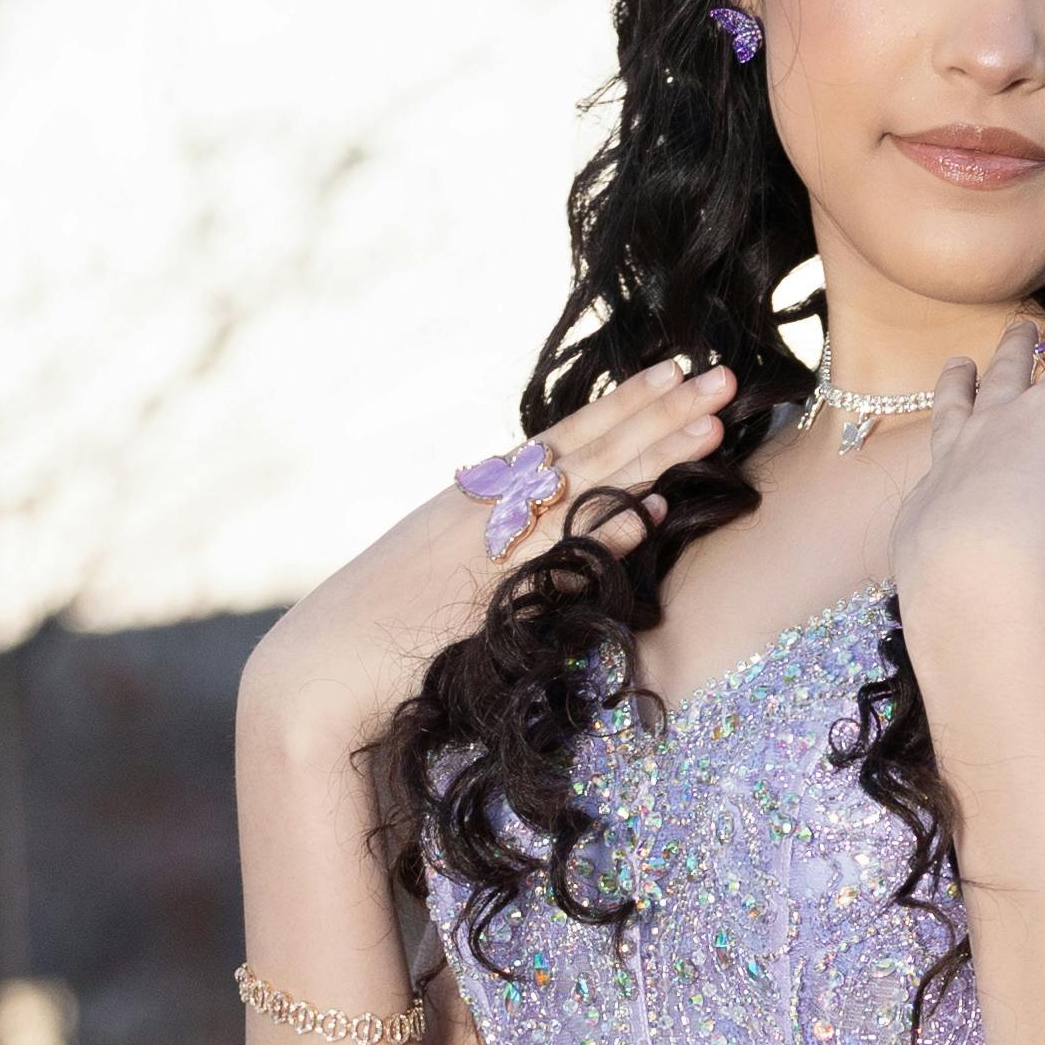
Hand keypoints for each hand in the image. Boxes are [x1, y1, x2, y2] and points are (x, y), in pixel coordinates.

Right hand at [241, 356, 736, 765]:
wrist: (319, 672)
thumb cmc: (378, 634)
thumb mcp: (439, 570)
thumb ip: (494, 547)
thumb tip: (548, 535)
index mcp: (477, 498)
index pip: (565, 438)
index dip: (624, 405)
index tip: (677, 373)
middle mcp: (485, 509)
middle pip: (587, 450)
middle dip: (659, 413)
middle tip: (725, 376)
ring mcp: (485, 549)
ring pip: (582, 490)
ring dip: (651, 456)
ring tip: (713, 424)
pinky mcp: (484, 596)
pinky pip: (554, 559)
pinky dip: (602, 534)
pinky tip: (652, 511)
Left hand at [884, 320, 1044, 640]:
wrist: (983, 570)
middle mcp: (1001, 418)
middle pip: (1008, 370)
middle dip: (1018, 346)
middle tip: (1019, 325)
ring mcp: (957, 452)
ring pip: (957, 403)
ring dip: (959, 379)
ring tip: (958, 363)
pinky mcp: (928, 493)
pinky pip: (931, 457)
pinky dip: (933, 443)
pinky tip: (933, 451)